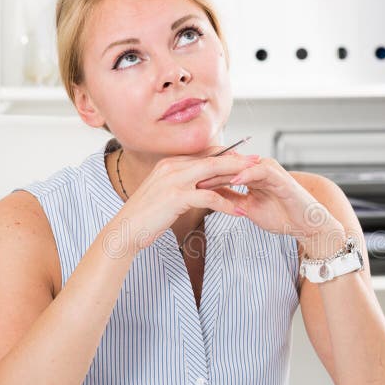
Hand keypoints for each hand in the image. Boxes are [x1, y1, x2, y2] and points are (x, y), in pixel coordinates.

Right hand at [116, 149, 259, 251]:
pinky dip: (226, 203)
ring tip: (255, 181)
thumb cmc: (146, 216)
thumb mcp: (165, 194)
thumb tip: (202, 186)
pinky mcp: (176, 197)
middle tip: (258, 161)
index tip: (244, 158)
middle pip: (212, 158)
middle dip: (237, 159)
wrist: (125, 230)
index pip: (204, 154)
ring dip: (236, 176)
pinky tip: (238, 212)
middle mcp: (172, 167)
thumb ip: (182, 186)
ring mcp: (173, 180)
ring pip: (212, 173)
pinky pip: (208, 197)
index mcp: (170, 164)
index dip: (226, 155)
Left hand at [195, 157, 345, 254]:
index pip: (222, 169)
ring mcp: (270, 171)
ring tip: (203, 178)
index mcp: (250, 174)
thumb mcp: (248, 208)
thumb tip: (208, 195)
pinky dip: (246, 175)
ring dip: (222, 171)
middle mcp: (258, 168)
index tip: (184, 181)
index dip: (202, 174)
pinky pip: (261, 172)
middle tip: (187, 176)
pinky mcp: (281, 178)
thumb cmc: (282, 216)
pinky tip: (232, 180)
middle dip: (206, 170)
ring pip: (241, 166)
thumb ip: (230, 199)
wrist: (306, 225)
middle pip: (228, 164)